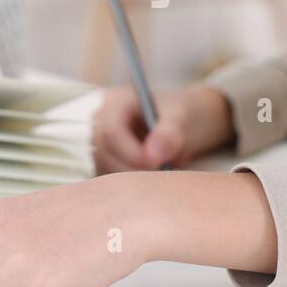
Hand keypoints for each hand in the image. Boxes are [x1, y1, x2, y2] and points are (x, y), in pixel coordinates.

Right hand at [91, 84, 234, 172]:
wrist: (184, 125)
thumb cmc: (181, 114)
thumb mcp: (180, 117)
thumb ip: (169, 133)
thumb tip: (152, 156)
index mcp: (115, 102)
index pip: (111, 132)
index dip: (131, 152)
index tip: (157, 164)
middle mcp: (101, 122)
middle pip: (105, 153)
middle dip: (132, 168)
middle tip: (162, 175)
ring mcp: (102, 144)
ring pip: (106, 169)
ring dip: (133, 179)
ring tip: (161, 174)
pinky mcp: (107, 163)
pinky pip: (112, 180)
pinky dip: (131, 185)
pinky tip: (153, 179)